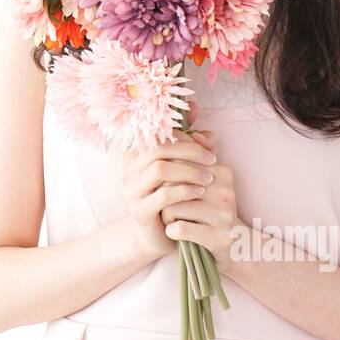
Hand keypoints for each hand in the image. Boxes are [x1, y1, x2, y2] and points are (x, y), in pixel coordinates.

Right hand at [120, 100, 217, 262]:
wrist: (156, 235)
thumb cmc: (170, 195)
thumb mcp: (180, 165)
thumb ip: (188, 137)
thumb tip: (194, 105)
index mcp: (135, 154)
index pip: (158, 135)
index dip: (185, 137)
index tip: (208, 145)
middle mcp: (128, 169)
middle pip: (158, 149)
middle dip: (189, 151)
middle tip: (212, 159)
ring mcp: (131, 191)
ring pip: (159, 169)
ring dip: (189, 171)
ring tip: (209, 177)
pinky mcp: (140, 211)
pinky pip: (164, 195)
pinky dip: (186, 190)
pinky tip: (200, 191)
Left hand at [160, 101, 241, 272]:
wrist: (235, 246)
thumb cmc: (214, 208)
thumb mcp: (210, 179)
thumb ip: (201, 151)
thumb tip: (192, 130)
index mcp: (223, 173)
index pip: (180, 164)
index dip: (168, 176)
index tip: (171, 185)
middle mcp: (225, 192)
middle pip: (174, 184)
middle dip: (165, 194)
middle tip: (169, 203)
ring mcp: (222, 216)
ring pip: (173, 207)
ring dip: (167, 216)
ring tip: (176, 219)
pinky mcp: (215, 238)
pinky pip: (178, 229)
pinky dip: (172, 232)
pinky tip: (178, 233)